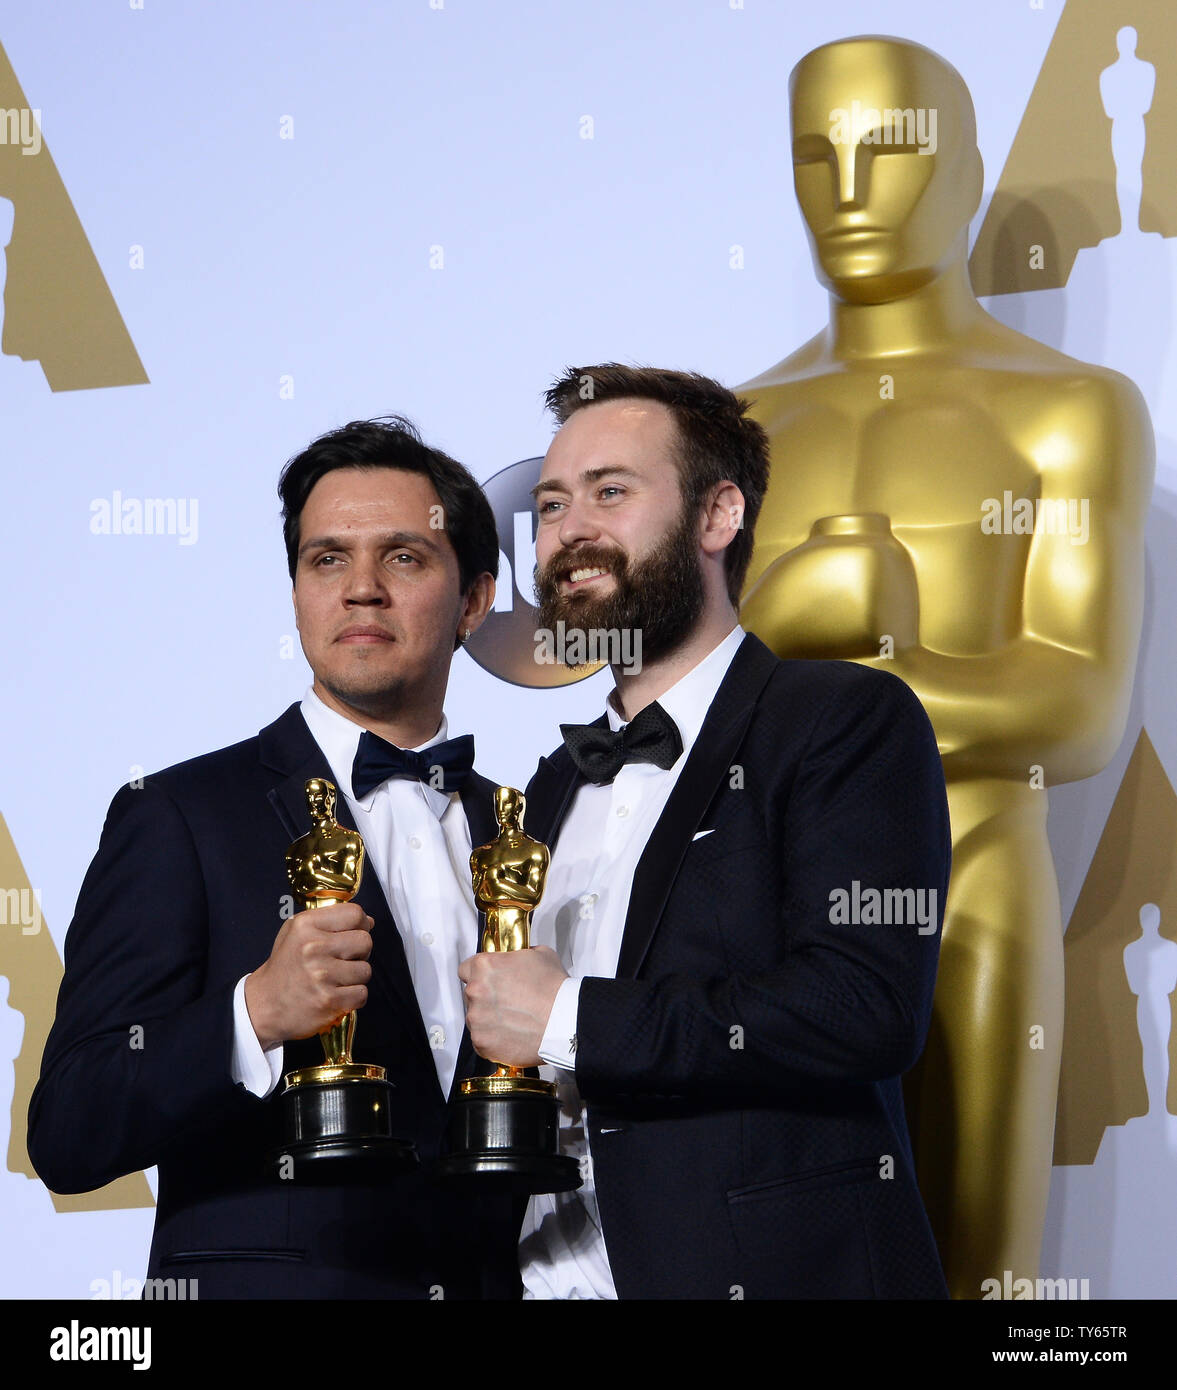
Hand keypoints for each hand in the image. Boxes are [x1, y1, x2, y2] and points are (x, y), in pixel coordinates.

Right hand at [245, 903, 373, 1049]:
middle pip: (365, 941)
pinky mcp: (328, 1000)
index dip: (360, 925)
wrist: (264, 1005)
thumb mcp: (296, 932)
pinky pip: (361, 994)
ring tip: (335, 980)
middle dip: (359, 953)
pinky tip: (336, 995)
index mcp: (306, 925)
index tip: (351, 935)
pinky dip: (353, 998)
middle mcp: (314, 947)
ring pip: (366, 970)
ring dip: (355, 978)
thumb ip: (330, 921)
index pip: (355, 913)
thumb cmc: (285, 968)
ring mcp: (322, 975)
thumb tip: (368, 921)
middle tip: (342, 961)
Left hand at [458, 945, 567, 1067]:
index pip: (466, 968)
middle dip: (486, 997)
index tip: (489, 980)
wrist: (565, 1021)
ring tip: (514, 1020)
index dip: (479, 974)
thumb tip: (516, 958)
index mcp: (485, 966)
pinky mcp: (482, 1043)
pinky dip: (494, 1039)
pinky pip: (482, 1040)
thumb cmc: (555, 989)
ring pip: (476, 1018)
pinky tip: (513, 1034)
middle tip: (508, 1001)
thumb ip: (518, 955)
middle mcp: (475, 991)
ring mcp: (477, 1019)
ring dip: (489, 1019)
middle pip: (471, 994)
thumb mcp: (540, 954)